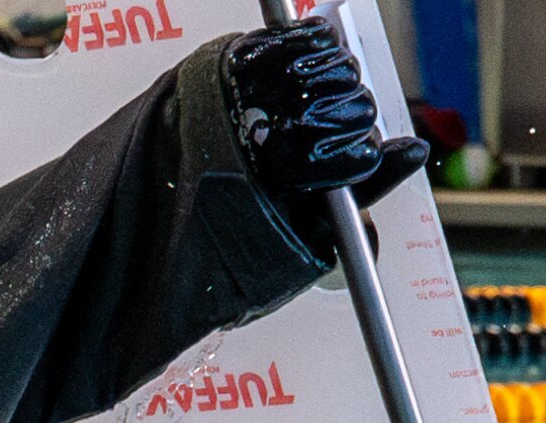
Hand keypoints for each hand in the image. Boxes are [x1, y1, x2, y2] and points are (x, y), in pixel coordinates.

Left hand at [223, 19, 427, 207]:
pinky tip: (297, 68)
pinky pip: (320, 36)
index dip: (356, 156)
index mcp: (294, 165)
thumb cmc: (251, 170)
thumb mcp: (304, 203)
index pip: (365, 154)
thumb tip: (415, 152)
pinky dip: (317, 47)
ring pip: (345, 69)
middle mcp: (289, 119)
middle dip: (346, 118)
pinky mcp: (263, 49)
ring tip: (300, 97)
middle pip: (362, 109)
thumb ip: (367, 184)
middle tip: (312, 126)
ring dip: (333, 80)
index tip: (332, 160)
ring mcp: (276, 80)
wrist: (188, 135)